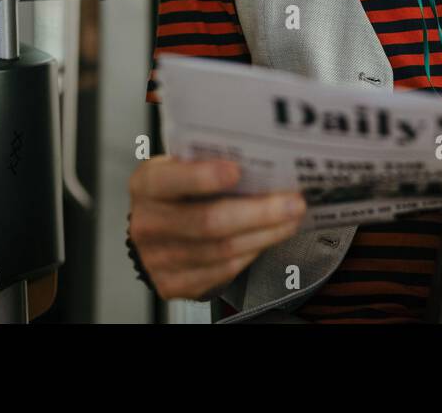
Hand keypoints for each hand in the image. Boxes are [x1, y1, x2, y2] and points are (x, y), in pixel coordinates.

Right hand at [128, 156, 305, 300]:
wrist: (155, 231)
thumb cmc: (178, 191)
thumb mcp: (182, 167)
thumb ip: (209, 161)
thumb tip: (263, 158)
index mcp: (148, 184)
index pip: (173, 181)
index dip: (204, 177)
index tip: (238, 170)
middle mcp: (148, 223)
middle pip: (209, 222)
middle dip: (259, 212)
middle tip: (294, 202)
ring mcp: (159, 259)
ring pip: (223, 250)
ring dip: (266, 234)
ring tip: (292, 218)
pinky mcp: (175, 283)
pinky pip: (224, 270)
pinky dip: (253, 252)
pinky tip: (270, 237)